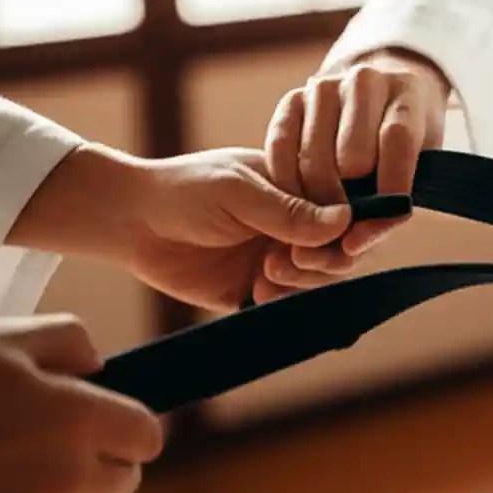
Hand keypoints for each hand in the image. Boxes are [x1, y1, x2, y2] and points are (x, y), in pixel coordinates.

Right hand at [0, 315, 163, 492]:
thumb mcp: (7, 339)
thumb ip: (69, 338)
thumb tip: (99, 363)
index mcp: (83, 420)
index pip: (148, 436)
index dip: (135, 427)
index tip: (115, 421)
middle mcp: (73, 474)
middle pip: (125, 482)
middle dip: (107, 464)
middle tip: (70, 444)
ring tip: (30, 474)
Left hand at [8, 145, 351, 311]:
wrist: (131, 223)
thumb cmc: (185, 190)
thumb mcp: (240, 191)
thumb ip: (290, 211)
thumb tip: (346, 220)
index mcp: (297, 187)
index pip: (350, 206)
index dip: (361, 223)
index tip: (352, 237)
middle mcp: (294, 224)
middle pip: (343, 249)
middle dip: (328, 257)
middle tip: (295, 256)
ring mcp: (278, 257)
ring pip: (320, 280)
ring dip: (304, 279)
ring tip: (269, 270)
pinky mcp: (256, 291)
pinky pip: (289, 305)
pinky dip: (283, 303)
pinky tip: (257, 291)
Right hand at [260, 48, 450, 300]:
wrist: (381, 97)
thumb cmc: (404, 144)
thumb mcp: (417, 165)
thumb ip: (390, 206)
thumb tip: (352, 246)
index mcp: (408, 94)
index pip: (398, 139)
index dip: (392, 183)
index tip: (385, 217)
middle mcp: (365, 81)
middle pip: (353, 152)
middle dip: (349, 199)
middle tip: (345, 224)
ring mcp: (326, 87)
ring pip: (314, 154)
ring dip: (316, 198)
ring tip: (322, 220)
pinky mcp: (293, 99)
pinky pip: (280, 147)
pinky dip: (286, 182)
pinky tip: (297, 201)